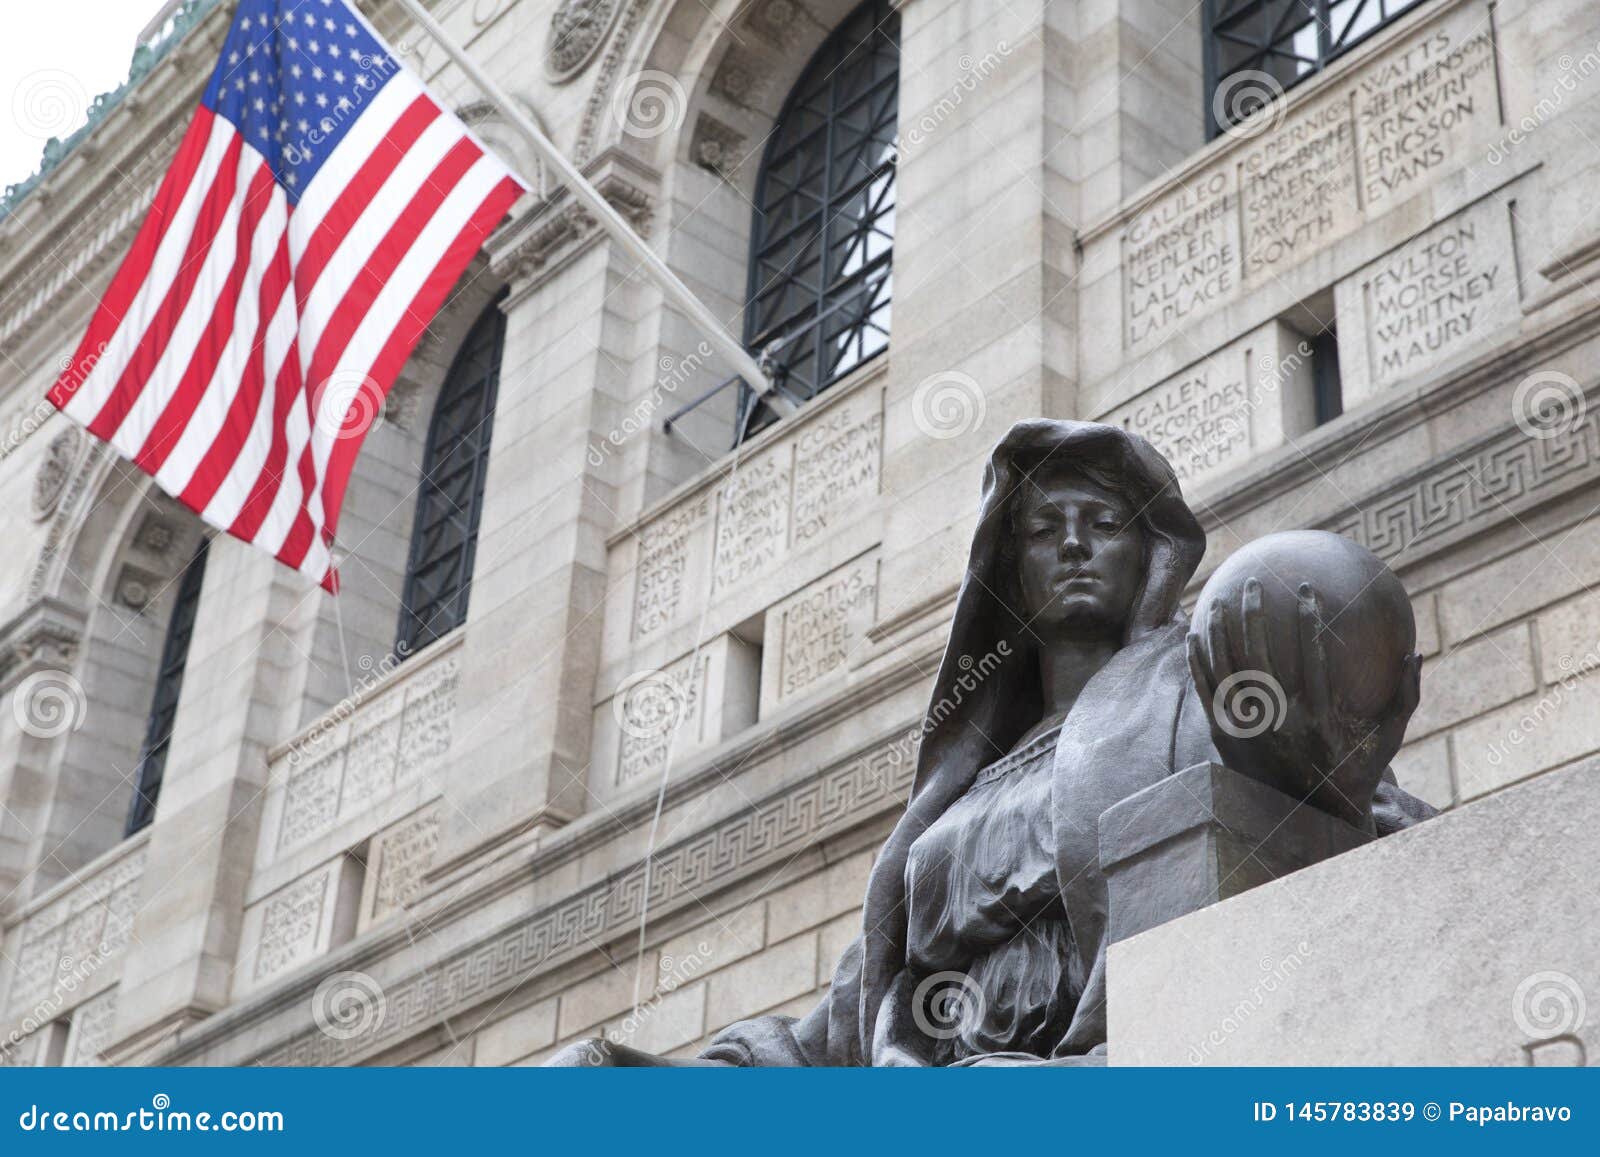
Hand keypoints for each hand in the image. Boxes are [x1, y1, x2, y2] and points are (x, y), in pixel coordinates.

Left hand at [1186, 576, 1420, 825]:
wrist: (1312, 818)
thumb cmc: (1356, 771)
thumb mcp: (1389, 738)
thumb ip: (1405, 695)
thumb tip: (1416, 653)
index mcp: (1318, 718)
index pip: (1310, 657)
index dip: (1308, 620)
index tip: (1306, 587)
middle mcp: (1279, 723)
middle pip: (1258, 657)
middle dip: (1253, 614)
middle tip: (1253, 582)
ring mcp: (1247, 730)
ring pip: (1226, 671)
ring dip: (1220, 632)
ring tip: (1219, 598)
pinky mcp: (1223, 736)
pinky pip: (1208, 692)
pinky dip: (1199, 662)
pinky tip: (1193, 634)